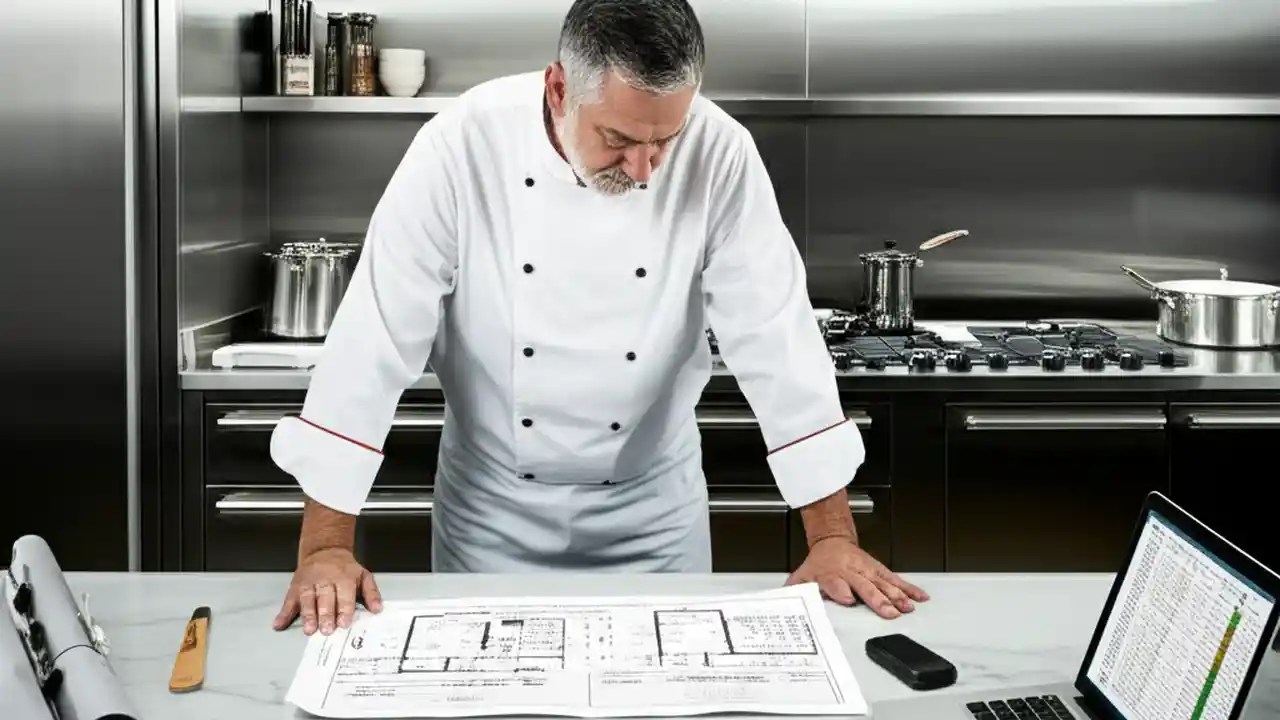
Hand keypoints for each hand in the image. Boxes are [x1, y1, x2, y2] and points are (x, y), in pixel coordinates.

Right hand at [273, 547, 382, 634]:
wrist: (324, 551)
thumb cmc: (345, 569)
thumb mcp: (363, 576)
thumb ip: (371, 593)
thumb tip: (378, 609)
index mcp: (344, 578)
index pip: (345, 595)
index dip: (344, 609)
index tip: (344, 623)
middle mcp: (325, 580)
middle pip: (325, 598)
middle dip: (325, 614)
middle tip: (326, 630)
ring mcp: (309, 583)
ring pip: (307, 599)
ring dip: (307, 614)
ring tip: (309, 629)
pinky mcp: (295, 587)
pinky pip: (288, 600)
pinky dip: (283, 613)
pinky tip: (279, 624)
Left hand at [786, 537, 928, 617]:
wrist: (833, 540)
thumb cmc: (820, 563)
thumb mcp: (803, 574)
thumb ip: (795, 588)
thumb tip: (783, 599)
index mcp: (832, 574)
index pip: (836, 583)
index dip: (841, 591)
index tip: (848, 600)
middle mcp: (851, 571)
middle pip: (865, 586)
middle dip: (877, 599)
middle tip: (887, 611)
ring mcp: (867, 570)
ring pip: (884, 583)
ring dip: (896, 595)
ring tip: (906, 607)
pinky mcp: (879, 569)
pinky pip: (896, 579)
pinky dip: (909, 588)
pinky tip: (919, 597)